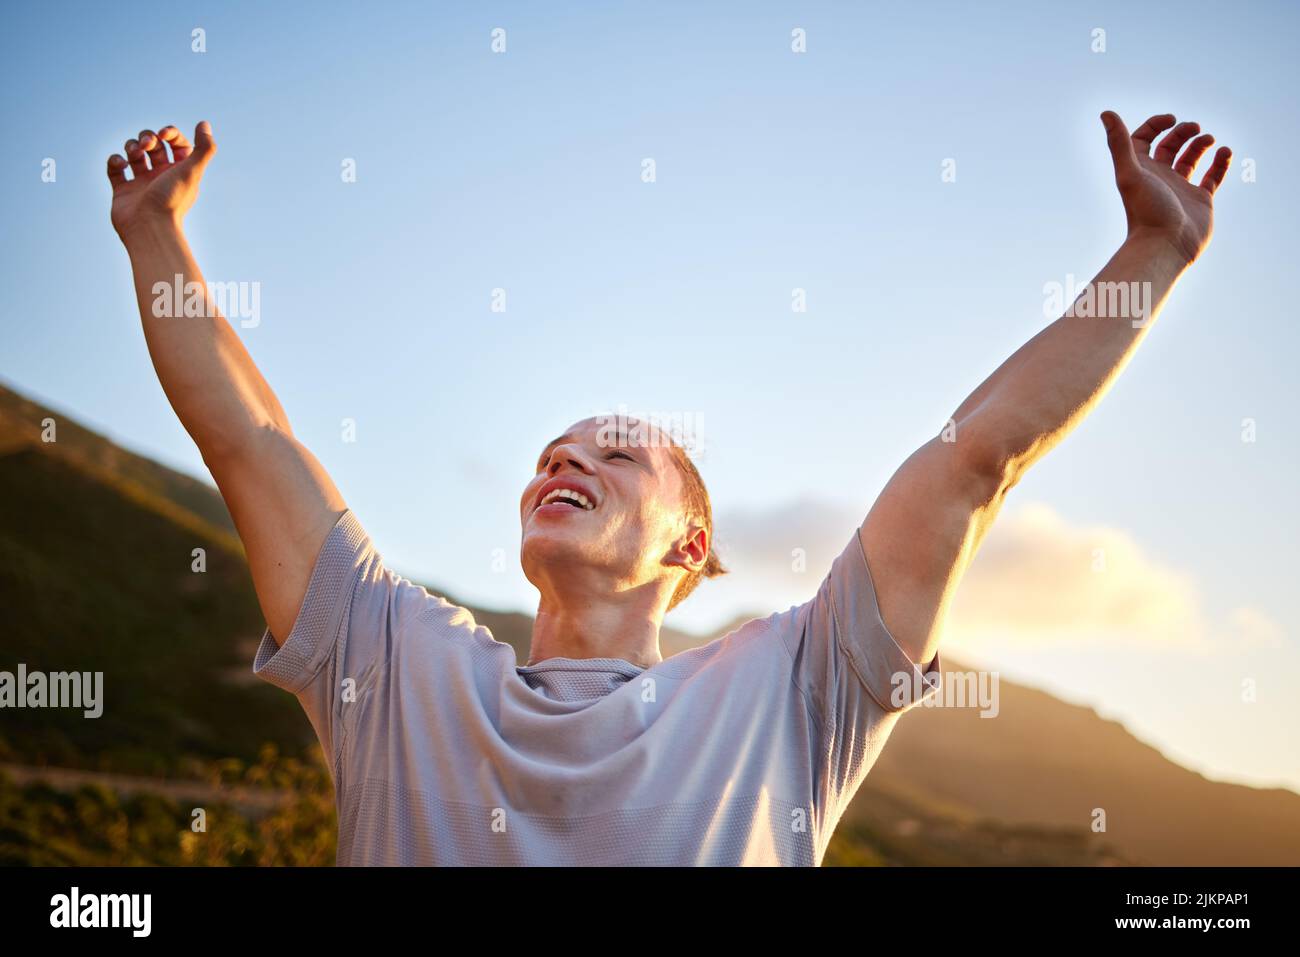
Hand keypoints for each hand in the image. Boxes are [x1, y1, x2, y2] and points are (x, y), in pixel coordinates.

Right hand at [107, 122, 216, 241]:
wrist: (149, 227)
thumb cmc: (171, 199)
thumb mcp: (192, 171)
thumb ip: (204, 148)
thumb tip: (205, 124)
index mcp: (180, 171)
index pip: (176, 142)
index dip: (170, 133)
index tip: (163, 135)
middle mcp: (162, 176)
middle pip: (153, 144)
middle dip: (148, 137)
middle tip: (145, 146)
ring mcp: (141, 183)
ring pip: (133, 153)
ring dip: (131, 145)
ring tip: (133, 155)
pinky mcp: (123, 190)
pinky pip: (115, 168)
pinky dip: (114, 160)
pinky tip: (120, 164)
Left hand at [1100, 110, 1231, 264]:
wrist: (1165, 247)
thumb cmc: (1146, 211)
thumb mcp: (1130, 173)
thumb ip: (1119, 144)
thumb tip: (1106, 112)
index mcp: (1140, 169)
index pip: (1144, 138)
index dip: (1156, 124)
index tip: (1172, 120)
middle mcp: (1158, 177)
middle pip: (1169, 145)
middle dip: (1182, 132)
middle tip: (1195, 128)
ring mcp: (1180, 188)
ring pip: (1191, 159)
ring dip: (1201, 144)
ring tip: (1210, 139)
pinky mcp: (1200, 200)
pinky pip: (1212, 176)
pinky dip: (1220, 162)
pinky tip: (1225, 152)